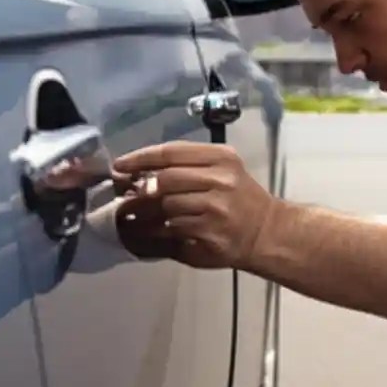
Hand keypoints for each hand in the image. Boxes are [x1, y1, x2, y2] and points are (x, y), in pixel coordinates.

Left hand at [111, 141, 276, 268]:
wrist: (266, 231)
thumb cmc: (238, 198)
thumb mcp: (221, 171)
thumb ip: (185, 167)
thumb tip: (137, 173)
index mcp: (222, 158)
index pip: (172, 152)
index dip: (140, 157)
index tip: (119, 165)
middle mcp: (221, 180)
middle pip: (166, 179)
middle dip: (141, 188)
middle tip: (127, 195)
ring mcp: (217, 208)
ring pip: (166, 205)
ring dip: (146, 212)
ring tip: (135, 215)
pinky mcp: (210, 233)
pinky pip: (172, 229)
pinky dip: (157, 230)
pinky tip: (153, 230)